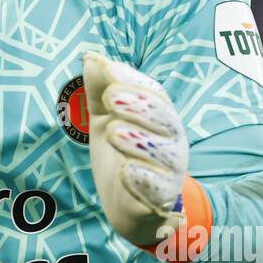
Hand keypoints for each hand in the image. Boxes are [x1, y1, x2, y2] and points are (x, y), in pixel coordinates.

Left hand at [83, 52, 187, 246]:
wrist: (128, 206)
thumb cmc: (121, 154)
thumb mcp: (105, 118)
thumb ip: (100, 89)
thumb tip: (91, 57)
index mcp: (159, 117)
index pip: (153, 93)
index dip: (131, 79)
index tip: (106, 69)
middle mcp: (171, 141)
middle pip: (164, 118)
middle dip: (137, 104)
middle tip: (110, 96)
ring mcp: (169, 172)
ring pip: (163, 152)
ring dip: (138, 140)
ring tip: (114, 132)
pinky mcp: (162, 200)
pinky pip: (158, 189)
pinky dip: (142, 179)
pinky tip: (126, 171)